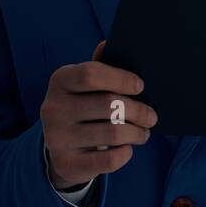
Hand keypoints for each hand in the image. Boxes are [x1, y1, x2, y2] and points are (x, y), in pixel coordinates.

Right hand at [40, 40, 157, 190]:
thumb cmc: (83, 107)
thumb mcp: (85, 85)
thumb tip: (110, 43)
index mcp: (60, 80)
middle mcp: (52, 108)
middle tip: (152, 117)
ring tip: (144, 132)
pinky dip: (125, 153)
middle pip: (109, 105)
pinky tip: (127, 148)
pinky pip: (109, 159)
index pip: (91, 74)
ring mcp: (56, 137)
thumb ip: (100, 66)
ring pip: (113, 133)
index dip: (121, 78)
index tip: (140, 86)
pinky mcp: (66, 163)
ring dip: (137, 133)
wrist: (60, 150)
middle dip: (139, 111)